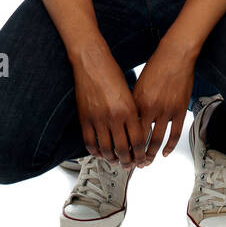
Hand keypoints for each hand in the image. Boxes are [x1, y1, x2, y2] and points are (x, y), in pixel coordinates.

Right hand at [72, 48, 149, 167]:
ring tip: (116, 161)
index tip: (141, 160)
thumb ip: (132, 114)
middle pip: (122, 149)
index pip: (137, 141)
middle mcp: (114, 116)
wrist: (92, 61)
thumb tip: (135, 134)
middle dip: (128, 161)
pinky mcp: (84, 118)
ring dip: (112, 159)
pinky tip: (100, 153)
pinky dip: (95, 152)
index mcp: (128, 109)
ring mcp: (98, 118)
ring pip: (106, 149)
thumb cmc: (111, 73)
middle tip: (130, 166)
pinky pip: (89, 142)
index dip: (140, 155)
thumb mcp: (129, 94)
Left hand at [131, 42, 195, 161]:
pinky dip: (169, 146)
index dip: (124, 144)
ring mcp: (166, 110)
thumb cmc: (156, 67)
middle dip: (135, 154)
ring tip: (147, 162)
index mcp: (137, 101)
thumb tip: (129, 121)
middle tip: (132, 164)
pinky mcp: (180, 110)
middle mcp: (151, 108)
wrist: (175, 56)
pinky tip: (165, 152)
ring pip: (157, 139)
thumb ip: (134, 103)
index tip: (120, 152)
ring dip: (151, 154)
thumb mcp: (138, 85)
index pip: (128, 129)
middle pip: (141, 138)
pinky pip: (174, 133)